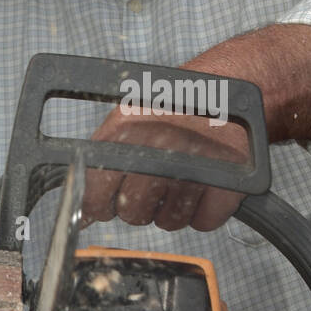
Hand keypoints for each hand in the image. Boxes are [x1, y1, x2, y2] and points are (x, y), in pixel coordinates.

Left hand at [80, 108, 248, 231]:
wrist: (227, 87)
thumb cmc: (170, 109)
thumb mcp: (126, 120)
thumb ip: (100, 163)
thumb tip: (83, 213)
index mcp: (126, 133)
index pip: (95, 194)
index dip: (99, 206)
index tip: (105, 204)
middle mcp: (159, 150)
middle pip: (133, 214)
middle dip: (140, 205)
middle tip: (154, 181)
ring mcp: (194, 167)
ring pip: (169, 223)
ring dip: (174, 208)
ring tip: (182, 176)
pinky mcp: (227, 184)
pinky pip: (203, 222)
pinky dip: (205, 210)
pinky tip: (205, 183)